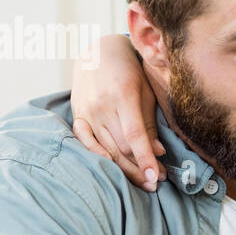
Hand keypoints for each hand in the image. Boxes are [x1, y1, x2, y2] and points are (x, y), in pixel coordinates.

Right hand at [71, 34, 164, 190]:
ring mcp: (87, 111)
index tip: (158, 176)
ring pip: (106, 149)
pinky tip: (112, 169)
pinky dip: (99, 157)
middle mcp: (101, 106)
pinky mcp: (78, 115)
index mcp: (122, 96)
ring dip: (125, 169)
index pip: (135, 136)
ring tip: (143, 181)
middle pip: (121, 147)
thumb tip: (158, 152)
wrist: (98, 52)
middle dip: (140, 168)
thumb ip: (150, 122)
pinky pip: (86, 142)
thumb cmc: (130, 71)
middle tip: (158, 182)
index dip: (146, 159)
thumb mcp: (146, 91)